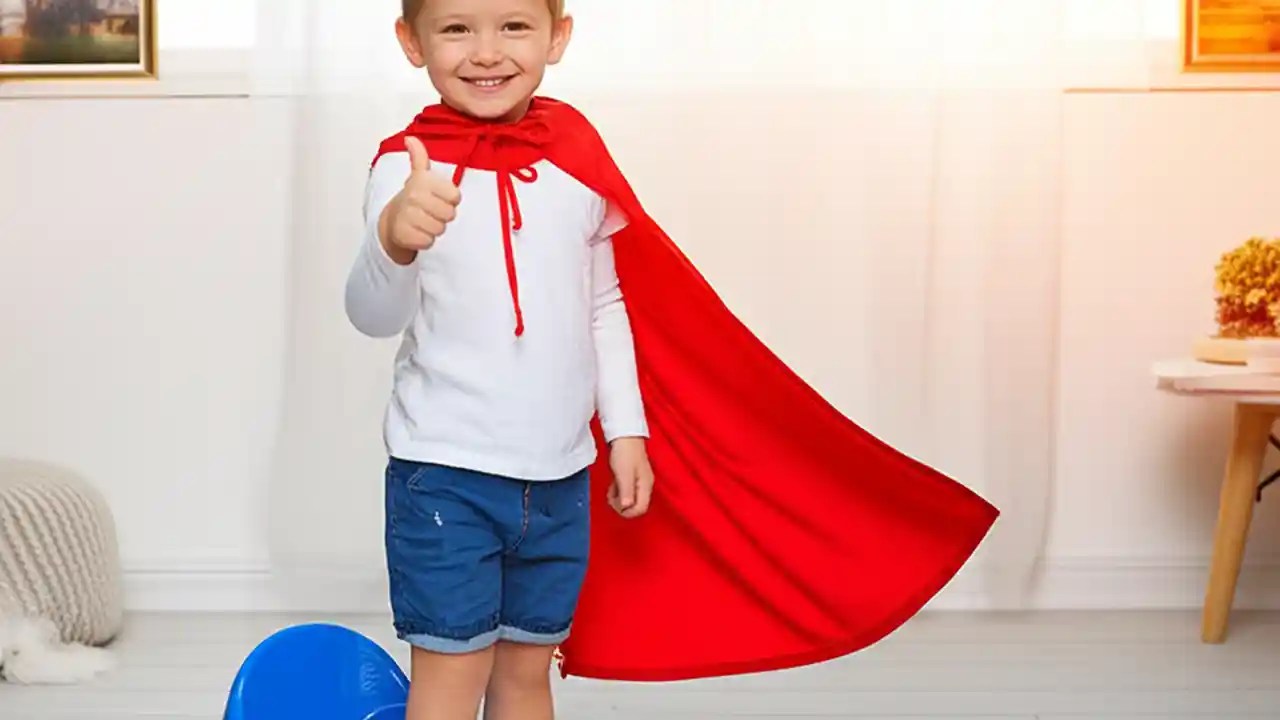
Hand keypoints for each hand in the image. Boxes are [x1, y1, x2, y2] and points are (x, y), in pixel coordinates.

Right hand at [379, 136, 461, 263]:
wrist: (392, 220)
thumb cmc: (414, 198)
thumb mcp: (419, 176)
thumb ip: (420, 157)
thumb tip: (410, 138)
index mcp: (422, 181)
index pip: (455, 196)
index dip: (450, 200)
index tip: (439, 198)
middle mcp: (414, 196)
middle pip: (449, 214)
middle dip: (442, 216)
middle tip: (430, 211)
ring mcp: (408, 216)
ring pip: (440, 229)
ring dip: (434, 228)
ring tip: (423, 221)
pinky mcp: (404, 235)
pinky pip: (428, 241)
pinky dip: (425, 240)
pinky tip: (417, 232)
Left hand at [607, 437, 653, 519]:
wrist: (624, 435)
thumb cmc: (625, 452)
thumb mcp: (624, 474)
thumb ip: (626, 492)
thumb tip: (627, 507)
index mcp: (646, 486)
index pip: (640, 509)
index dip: (627, 511)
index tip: (615, 504)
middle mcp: (645, 485)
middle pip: (636, 506)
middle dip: (622, 505)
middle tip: (611, 497)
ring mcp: (640, 481)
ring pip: (630, 500)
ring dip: (619, 499)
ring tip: (611, 489)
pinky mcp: (634, 477)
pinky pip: (627, 492)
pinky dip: (619, 491)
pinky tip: (614, 484)